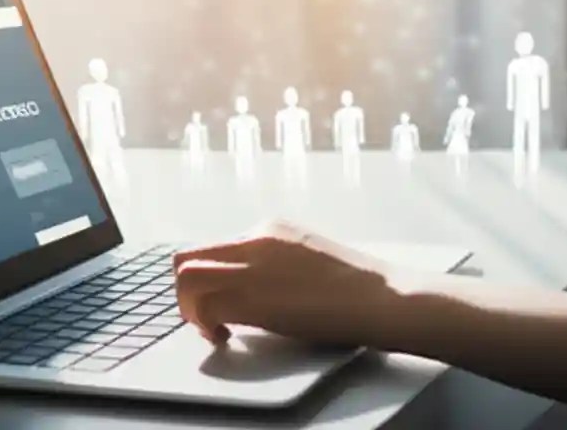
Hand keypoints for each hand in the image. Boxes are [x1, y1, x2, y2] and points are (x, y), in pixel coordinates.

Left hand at [173, 221, 398, 345]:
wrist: (380, 297)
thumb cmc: (358, 288)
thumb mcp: (310, 259)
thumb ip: (279, 264)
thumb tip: (259, 290)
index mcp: (270, 228)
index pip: (215, 248)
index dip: (210, 279)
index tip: (220, 303)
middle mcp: (254, 239)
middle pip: (189, 257)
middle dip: (188, 291)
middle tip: (203, 318)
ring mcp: (251, 266)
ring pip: (186, 278)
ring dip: (189, 308)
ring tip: (210, 329)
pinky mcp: (252, 297)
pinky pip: (203, 306)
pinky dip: (203, 325)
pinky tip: (224, 338)